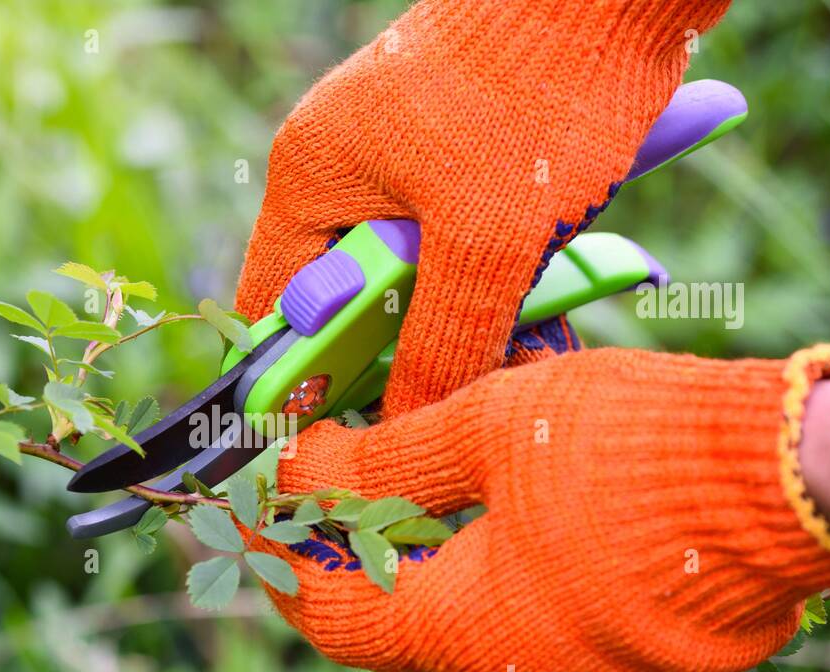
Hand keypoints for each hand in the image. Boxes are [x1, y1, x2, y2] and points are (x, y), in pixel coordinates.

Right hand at [236, 0, 732, 414]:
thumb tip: (407, 426)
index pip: (272, 304)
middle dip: (411, 347)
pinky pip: (468, 242)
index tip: (344, 428)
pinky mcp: (467, 154)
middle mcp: (348, 169)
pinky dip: (506, 275)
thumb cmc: (538, 85)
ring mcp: (408, 158)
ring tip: (531, 328)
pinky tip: (557, 284)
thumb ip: (442, 342)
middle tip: (463, 381)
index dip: (300, 375)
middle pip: (354, 299)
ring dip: (474, 313)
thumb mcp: (487, 239)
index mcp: (314, 179)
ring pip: (421, 276)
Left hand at [250, 344, 829, 671]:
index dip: (278, 559)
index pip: (327, 615)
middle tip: (318, 507)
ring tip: (393, 521)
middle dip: (345, 572)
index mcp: (458, 637)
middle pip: (386, 641)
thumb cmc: (635, 450)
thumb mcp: (487, 429)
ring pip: (451, 656)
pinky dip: (480, 608)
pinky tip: (478, 550)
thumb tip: (295, 472)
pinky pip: (517, 662)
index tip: (249, 513)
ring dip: (412, 592)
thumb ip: (379, 463)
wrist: (789, 486)